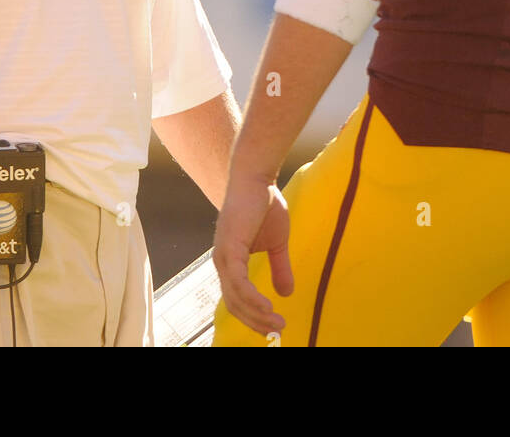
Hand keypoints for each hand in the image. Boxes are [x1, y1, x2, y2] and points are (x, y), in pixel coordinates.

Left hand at [213, 172, 293, 335]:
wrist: (257, 178)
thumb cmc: (265, 204)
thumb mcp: (277, 243)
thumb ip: (279, 267)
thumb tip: (287, 293)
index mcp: (230, 262)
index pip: (237, 299)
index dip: (254, 316)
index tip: (274, 327)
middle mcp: (222, 262)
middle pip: (234, 304)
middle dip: (256, 322)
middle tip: (278, 331)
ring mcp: (223, 256)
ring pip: (236, 297)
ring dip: (257, 314)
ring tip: (278, 323)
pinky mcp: (229, 248)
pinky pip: (238, 282)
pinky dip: (252, 297)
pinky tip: (268, 307)